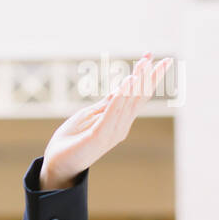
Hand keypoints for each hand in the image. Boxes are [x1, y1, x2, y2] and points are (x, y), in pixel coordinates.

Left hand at [41, 51, 172, 188]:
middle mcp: (121, 125)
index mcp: (119, 120)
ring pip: (128, 101)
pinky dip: (120, 97)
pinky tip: (127, 82)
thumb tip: (124, 86)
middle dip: (148, 76)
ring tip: (144, 63)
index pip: (137, 95)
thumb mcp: (91, 115)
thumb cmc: (73, 140)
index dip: (146, 76)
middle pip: (138, 97)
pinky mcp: (99, 135)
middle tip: (160, 57)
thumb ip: (108, 103)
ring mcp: (111, 131)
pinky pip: (112, 113)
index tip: (151, 56)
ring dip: (136, 81)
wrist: (58, 163)